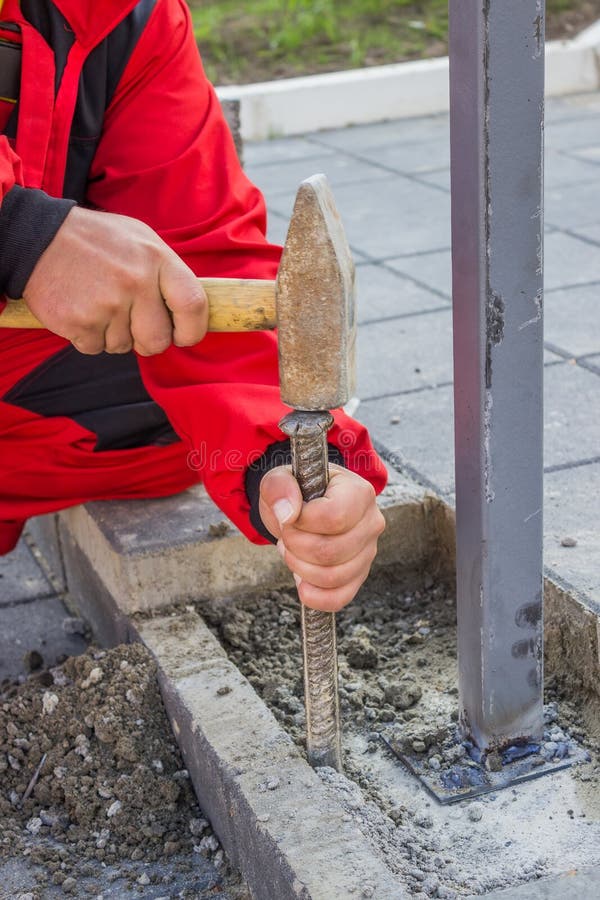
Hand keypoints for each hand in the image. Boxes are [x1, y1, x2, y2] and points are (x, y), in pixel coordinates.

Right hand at [23, 206, 207, 354]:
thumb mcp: (140, 239)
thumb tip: (188, 311)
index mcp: (156, 259)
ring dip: (114, 335)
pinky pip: (96, 348)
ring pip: (125, 347)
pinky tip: (82, 310)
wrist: (38, 237)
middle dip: (148, 341)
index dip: (193, 330)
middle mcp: (135, 282)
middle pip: (158, 340)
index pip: (192, 305)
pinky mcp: (80, 322)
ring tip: (99, 304)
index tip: (183, 336)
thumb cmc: (96, 241)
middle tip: (133, 323)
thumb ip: (166, 274)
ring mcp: (107, 304)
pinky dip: (89, 337)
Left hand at [259, 464, 385, 612]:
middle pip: (331, 550)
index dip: (302, 523)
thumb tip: (288, 513)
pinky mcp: (359, 576)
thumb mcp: (280, 478)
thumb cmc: (297, 491)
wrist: (303, 508)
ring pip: (333, 576)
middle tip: (286, 535)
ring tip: (292, 550)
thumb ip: (279, 486)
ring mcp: (368, 552)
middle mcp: (371, 523)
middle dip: (295, 546)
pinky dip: (314, 596)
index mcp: (359, 492)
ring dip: (300, 568)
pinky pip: (339, 598)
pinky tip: (300, 580)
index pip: (334, 517)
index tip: (289, 516)